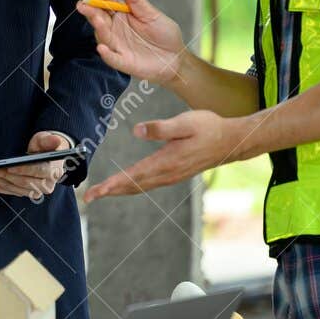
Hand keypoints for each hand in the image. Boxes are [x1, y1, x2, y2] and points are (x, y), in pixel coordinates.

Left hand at [0, 131, 75, 201]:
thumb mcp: (45, 140)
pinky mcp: (24, 194)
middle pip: (23, 182)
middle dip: (5, 175)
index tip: (10, 167)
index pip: (38, 171)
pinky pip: (8, 191)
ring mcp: (35, 191)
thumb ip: (48, 140)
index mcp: (53, 171)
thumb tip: (55, 140)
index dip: (23, 169)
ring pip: (13, 188)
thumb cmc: (44, 147)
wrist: (45, 158)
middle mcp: (46, 185)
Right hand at [75, 0, 187, 84]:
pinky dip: (106, 54)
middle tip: (84, 4)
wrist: (176, 57)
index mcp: (122, 16)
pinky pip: (112, 58)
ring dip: (99, 29)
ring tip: (97, 20)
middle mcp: (116, 30)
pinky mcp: (123, 62)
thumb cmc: (163, 33)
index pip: (108, 4)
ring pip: (104, 37)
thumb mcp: (151, 13)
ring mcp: (118, 46)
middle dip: (92, 12)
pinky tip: (102, 48)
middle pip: (100, 20)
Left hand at [82, 110, 249, 202]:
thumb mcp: (185, 122)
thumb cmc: (209, 127)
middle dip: (109, 191)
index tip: (95, 191)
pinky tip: (125, 185)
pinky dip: (132, 186)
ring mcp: (171, 176)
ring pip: (140, 186)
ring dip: (119, 190)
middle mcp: (167, 173)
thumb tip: (135, 130)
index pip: (133, 176)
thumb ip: (160, 127)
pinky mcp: (174, 174)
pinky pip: (148, 184)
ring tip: (100, 192)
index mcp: (166, 161)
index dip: (112, 184)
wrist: (231, 141)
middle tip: (88, 196)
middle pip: (133, 186)